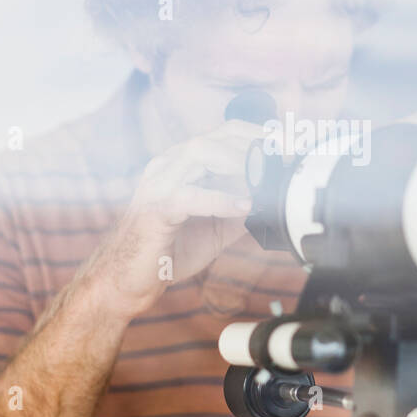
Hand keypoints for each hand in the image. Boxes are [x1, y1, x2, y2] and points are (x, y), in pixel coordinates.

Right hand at [87, 119, 265, 318]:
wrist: (126, 282)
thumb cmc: (168, 252)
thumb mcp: (216, 227)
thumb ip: (241, 209)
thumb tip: (275, 200)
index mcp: (181, 165)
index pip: (223, 134)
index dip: (259, 136)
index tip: (290, 147)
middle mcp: (167, 166)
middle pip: (215, 138)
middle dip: (255, 146)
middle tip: (285, 162)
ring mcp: (157, 184)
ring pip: (200, 156)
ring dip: (239, 165)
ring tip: (267, 180)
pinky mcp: (153, 209)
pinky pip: (189, 195)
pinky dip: (220, 199)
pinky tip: (244, 206)